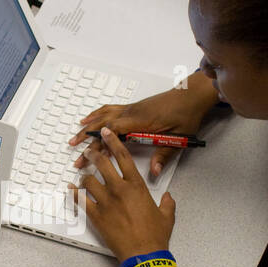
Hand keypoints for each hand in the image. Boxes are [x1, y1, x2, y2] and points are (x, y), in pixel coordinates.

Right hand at [68, 74, 217, 179]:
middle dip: (87, 139)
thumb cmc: (186, 114)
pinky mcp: (134, 107)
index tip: (87, 154)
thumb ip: (163, 155)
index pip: (113, 132)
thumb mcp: (178, 138)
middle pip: (103, 125)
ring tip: (75, 136)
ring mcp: (131, 108)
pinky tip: (90, 118)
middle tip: (75, 153)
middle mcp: (132, 112)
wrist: (192, 95)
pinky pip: (110, 109)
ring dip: (89, 127)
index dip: (98, 143)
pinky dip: (97, 114)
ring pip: (104, 116)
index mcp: (141, 121)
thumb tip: (154, 171)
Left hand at [69, 126, 175, 260]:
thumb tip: (168, 197)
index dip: (113, 142)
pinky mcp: (96, 216)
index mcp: (136, 186)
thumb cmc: (155, 235)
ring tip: (83, 173)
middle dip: (94, 154)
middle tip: (90, 151)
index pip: (123, 157)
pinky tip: (70, 188)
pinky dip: (74, 193)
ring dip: (85, 175)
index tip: (106, 133)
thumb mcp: (167, 215)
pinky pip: (80, 200)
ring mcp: (105, 202)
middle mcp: (119, 190)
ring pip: (88, 180)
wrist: (143, 254)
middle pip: (102, 164)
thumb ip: (167, 202)